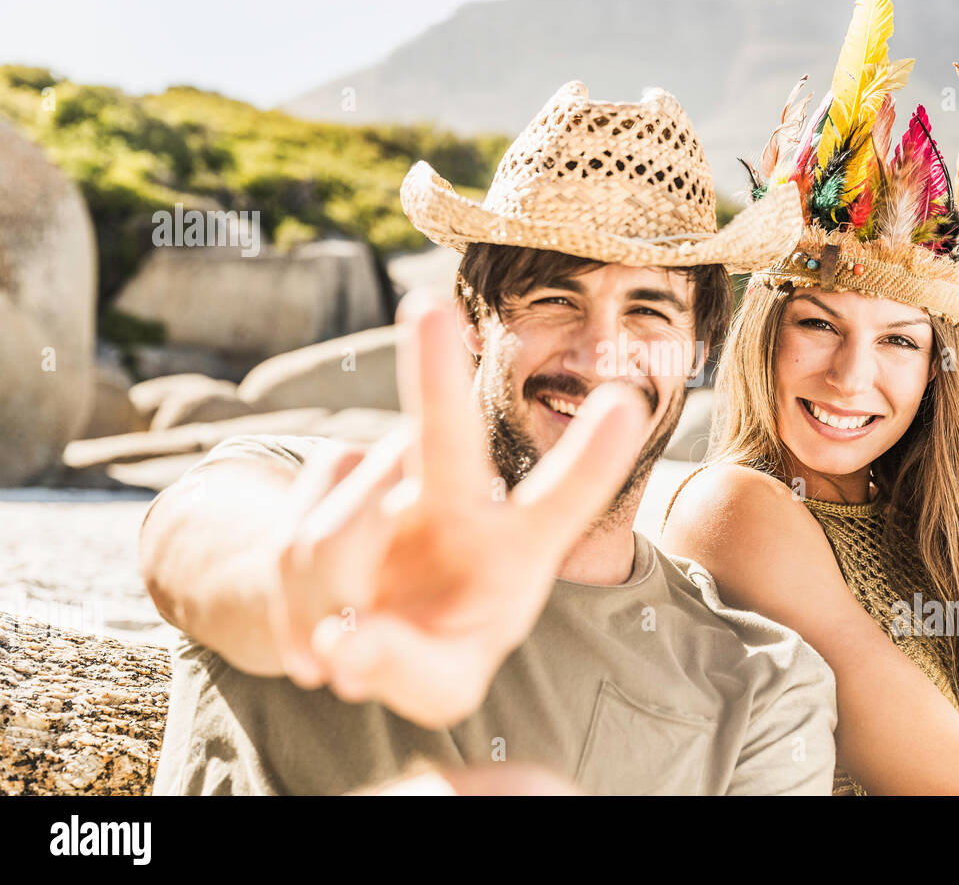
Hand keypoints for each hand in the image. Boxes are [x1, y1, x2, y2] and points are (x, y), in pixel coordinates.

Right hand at [266, 287, 649, 725]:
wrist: (353, 624)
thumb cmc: (426, 649)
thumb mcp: (437, 687)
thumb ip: (405, 671)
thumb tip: (344, 640)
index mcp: (516, 550)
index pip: (560, 504)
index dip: (589, 460)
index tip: (625, 403)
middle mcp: (462, 501)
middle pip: (445, 439)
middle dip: (434, 376)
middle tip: (424, 309)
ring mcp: (394, 481)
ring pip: (344, 518)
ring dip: (332, 587)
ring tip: (344, 632)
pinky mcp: (334, 476)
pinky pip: (298, 524)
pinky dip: (295, 595)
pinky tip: (316, 624)